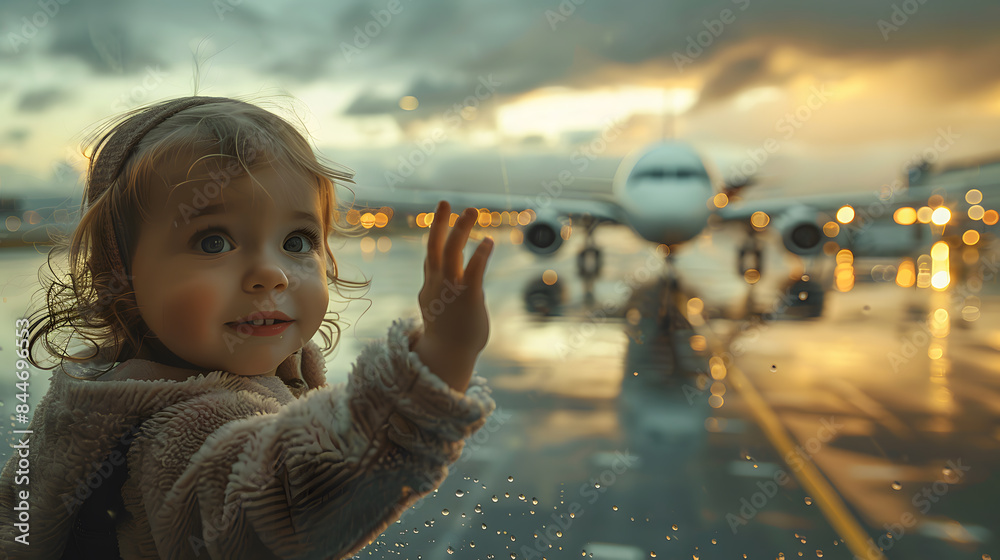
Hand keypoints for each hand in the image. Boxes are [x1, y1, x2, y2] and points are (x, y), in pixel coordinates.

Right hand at [413, 200, 493, 391]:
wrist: (447, 357)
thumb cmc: (447, 338)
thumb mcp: (438, 314)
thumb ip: (440, 298)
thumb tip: (444, 293)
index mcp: (429, 287)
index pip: (431, 256)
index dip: (435, 235)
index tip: (442, 216)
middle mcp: (437, 283)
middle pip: (434, 246)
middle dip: (439, 222)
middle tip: (446, 202)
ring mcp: (451, 288)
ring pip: (451, 251)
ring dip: (461, 228)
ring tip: (472, 211)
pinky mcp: (468, 296)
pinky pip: (474, 268)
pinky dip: (480, 253)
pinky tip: (488, 240)